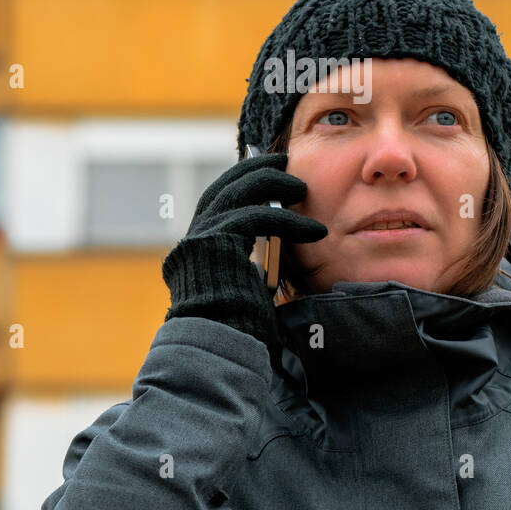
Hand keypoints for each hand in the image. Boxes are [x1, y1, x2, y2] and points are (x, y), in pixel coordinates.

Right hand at [161, 152, 326, 362]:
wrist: (220, 350)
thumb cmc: (239, 328)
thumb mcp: (249, 287)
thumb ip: (255, 261)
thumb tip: (280, 246)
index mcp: (200, 246)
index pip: (219, 198)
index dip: (243, 179)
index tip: (272, 171)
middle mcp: (195, 237)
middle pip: (224, 185)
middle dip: (256, 168)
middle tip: (284, 159)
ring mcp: (201, 237)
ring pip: (237, 191)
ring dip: (273, 183)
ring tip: (302, 188)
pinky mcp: (216, 243)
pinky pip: (255, 216)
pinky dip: (288, 219)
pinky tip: (315, 230)